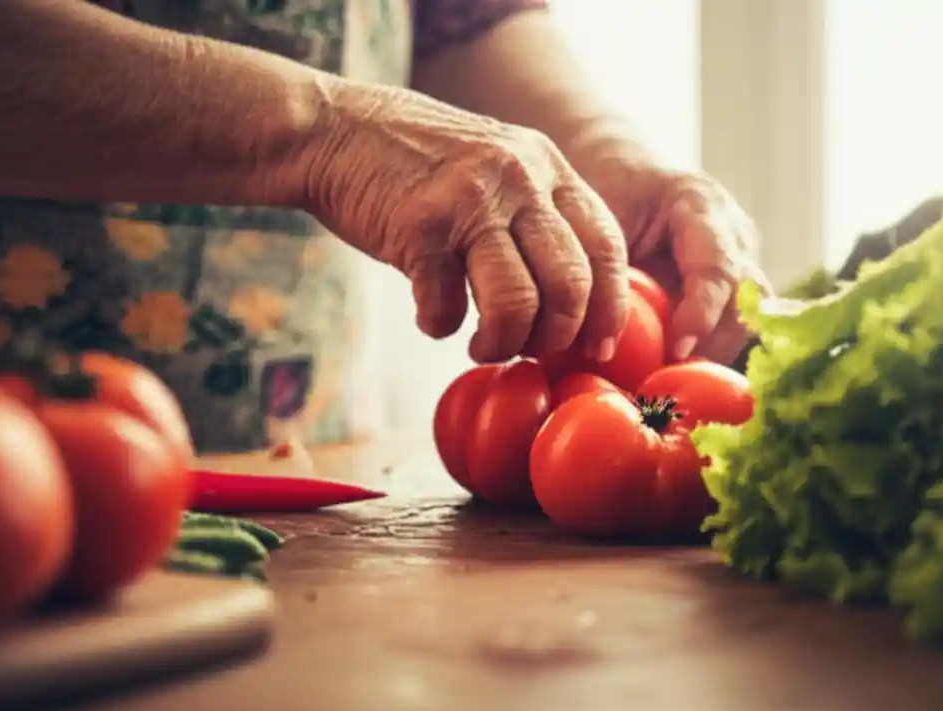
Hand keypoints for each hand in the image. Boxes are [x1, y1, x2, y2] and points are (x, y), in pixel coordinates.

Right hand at [303, 83, 629, 363]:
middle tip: (530, 348)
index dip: (609, 308)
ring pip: (518, 304)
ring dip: (503, 343)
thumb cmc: (419, 164)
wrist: (333, 129)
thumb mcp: (499, 167)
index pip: (607, 246)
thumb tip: (577, 302)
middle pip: (571, 285)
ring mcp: (469, 201)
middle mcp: (519, 179)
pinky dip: (440, 327)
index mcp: (548, 166)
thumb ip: (539, 215)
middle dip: (555, 337)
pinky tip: (430, 315)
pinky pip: (447, 308)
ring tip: (483, 345)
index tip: (595, 347)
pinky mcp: (419, 228)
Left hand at [573, 148, 771, 365]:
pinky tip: (674, 373)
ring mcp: (741, 260)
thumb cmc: (605, 189)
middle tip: (669, 381)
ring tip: (669, 381)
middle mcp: (734, 234)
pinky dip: (706, 352)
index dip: (701, 315)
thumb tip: (594, 345)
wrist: (621, 167)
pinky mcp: (734, 286)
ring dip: (712, 354)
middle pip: (746, 301)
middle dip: (712, 345)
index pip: (718, 268)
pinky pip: (732, 327)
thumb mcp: (599, 222)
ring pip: (747, 320)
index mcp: (702, 207)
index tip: (675, 352)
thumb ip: (606, 275)